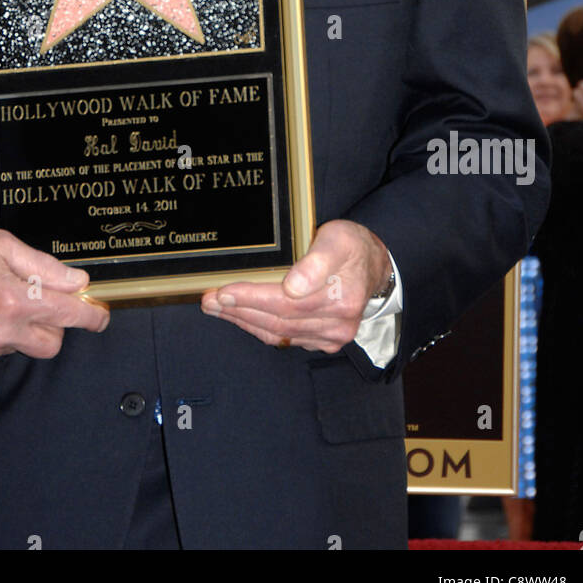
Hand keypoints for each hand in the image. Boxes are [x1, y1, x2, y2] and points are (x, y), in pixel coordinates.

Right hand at [0, 228, 108, 367]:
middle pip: (53, 343)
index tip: (101, 316)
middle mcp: (2, 331)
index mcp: (14, 300)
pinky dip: (4, 336)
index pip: (67, 315)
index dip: (91, 316)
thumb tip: (78, 281)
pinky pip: (3, 351)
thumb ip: (44, 266)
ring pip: (27, 346)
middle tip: (40, 300)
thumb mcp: (2, 246)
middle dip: (55, 325)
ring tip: (4, 301)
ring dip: (27, 329)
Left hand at [200, 219, 390, 352]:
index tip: (223, 291)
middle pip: (278, 321)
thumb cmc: (352, 248)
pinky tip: (242, 317)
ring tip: (217, 308)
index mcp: (341, 298)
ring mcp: (331, 337)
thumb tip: (292, 285)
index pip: (286, 303)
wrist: (374, 266)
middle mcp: (337, 324)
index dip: (251, 298)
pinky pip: (285, 339)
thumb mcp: (338, 240)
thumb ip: (316, 261)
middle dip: (239, 311)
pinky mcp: (324, 342)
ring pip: (278, 334)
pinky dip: (260, 329)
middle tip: (209, 301)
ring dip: (244, 321)